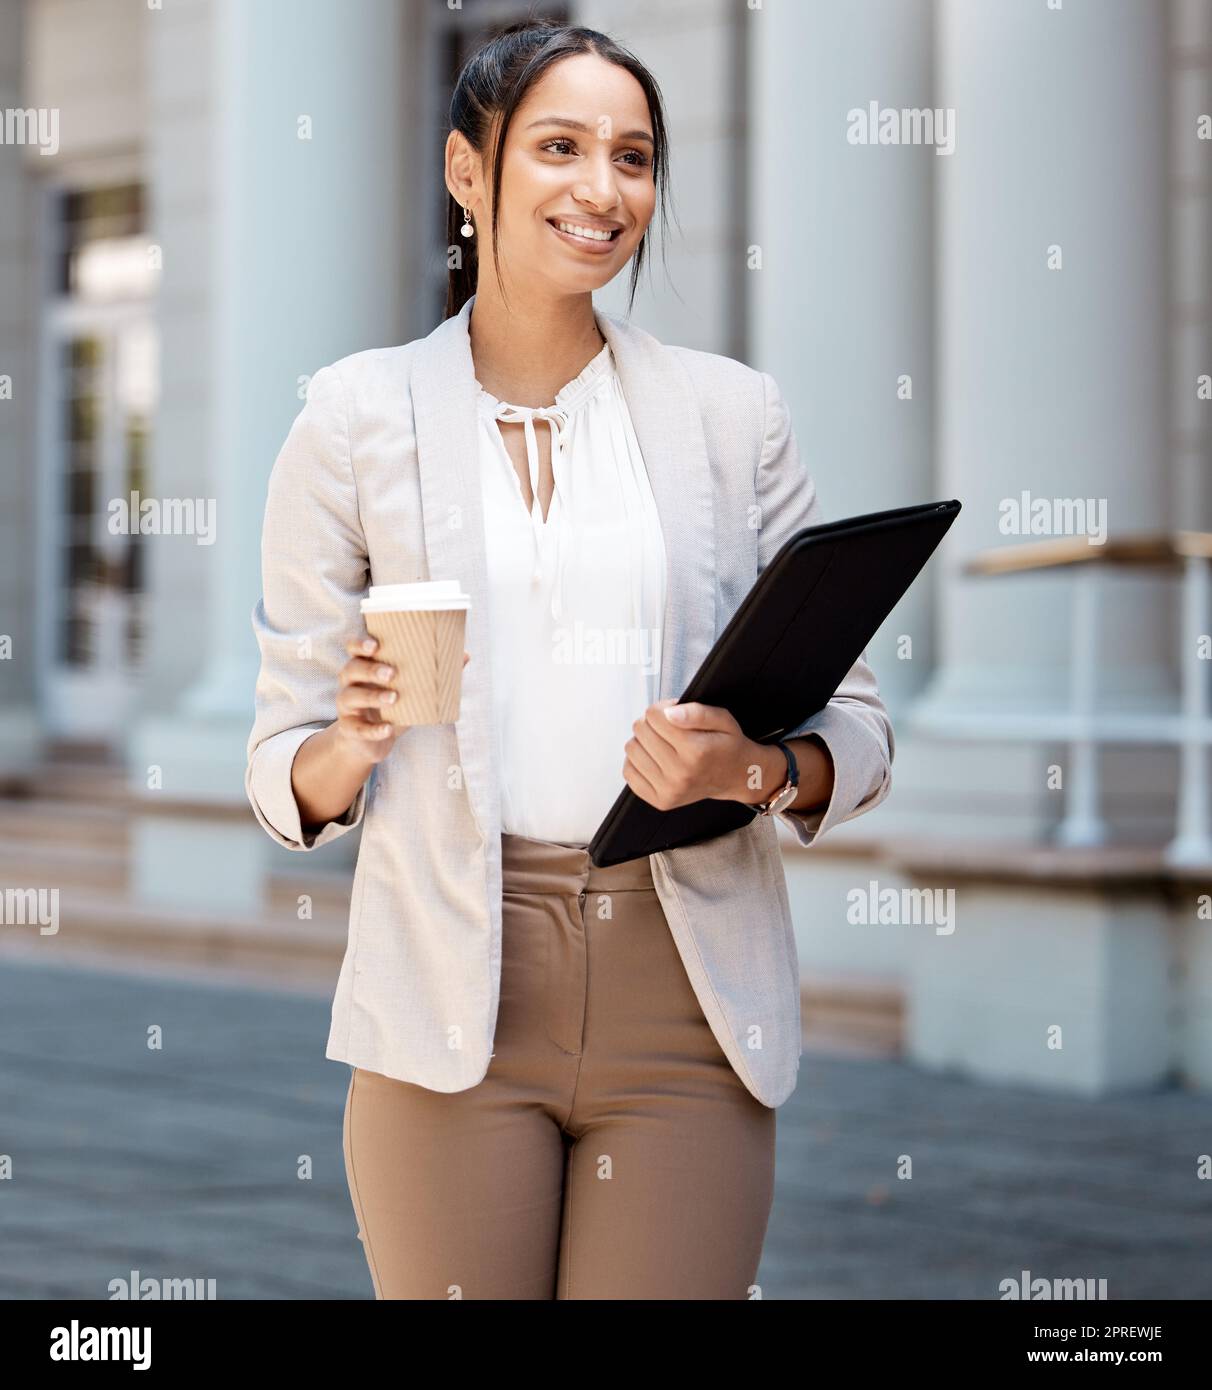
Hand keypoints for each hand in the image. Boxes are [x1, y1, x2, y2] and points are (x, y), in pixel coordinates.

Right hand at [334, 635, 469, 765]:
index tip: (376, 644)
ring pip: (350, 696)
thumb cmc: (392, 709)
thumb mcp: (411, 692)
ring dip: (372, 696)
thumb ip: (434, 675)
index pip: (354, 648)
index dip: (360, 643)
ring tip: (394, 698)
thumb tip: (465, 655)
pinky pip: (357, 728)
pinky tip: (387, 729)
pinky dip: (373, 729)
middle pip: (351, 668)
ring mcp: (347, 706)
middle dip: (370, 669)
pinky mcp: (349, 729)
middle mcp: (350, 683)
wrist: (371, 743)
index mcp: (364, 667)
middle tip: (392, 673)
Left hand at [621, 697, 758, 810]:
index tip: (675, 715)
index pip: (654, 715)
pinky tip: (656, 760)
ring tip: (664, 745)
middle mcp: (681, 773)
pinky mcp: (660, 800)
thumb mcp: (723, 719)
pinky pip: (629, 772)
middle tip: (669, 730)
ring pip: (631, 749)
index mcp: (697, 751)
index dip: (663, 709)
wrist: (735, 776)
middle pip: (640, 730)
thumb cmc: (726, 745)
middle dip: (652, 724)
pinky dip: (638, 762)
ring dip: (644, 742)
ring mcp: (669, 790)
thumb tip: (669, 713)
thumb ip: (697, 711)